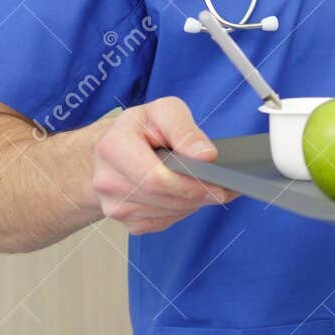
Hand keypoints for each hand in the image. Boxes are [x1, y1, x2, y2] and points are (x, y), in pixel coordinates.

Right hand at [91, 97, 239, 233]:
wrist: (111, 149)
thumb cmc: (140, 128)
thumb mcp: (162, 111)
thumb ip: (184, 129)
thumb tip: (206, 156)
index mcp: (113, 148)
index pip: (155, 178)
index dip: (190, 183)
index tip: (219, 182)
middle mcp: (108, 181)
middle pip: (164, 198)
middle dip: (199, 194)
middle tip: (226, 188)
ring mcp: (114, 206)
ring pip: (167, 213)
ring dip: (194, 204)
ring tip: (213, 189)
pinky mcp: (126, 222)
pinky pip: (163, 222)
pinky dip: (182, 211)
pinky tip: (191, 197)